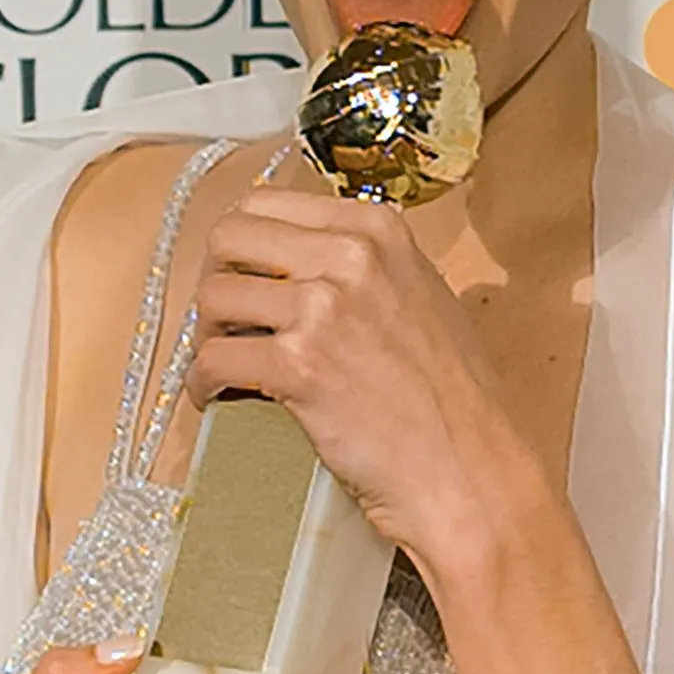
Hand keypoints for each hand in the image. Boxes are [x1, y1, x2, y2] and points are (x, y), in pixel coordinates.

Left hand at [187, 187, 529, 557]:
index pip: (267, 203)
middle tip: (223, 319)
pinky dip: (202, 382)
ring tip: (225, 364)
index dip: (242, 245)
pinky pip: (213, 358)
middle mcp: (350, 256)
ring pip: (213, 295)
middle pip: (229, 237)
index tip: (240, 275)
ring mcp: (323, 308)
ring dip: (206, 333)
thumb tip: (298, 263)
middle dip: (215, 278)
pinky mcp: (298, 367)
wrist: (470, 470)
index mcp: (377, 229)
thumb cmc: (454, 399)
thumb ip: (366, 266)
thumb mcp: (422, 296)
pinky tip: (216, 398)